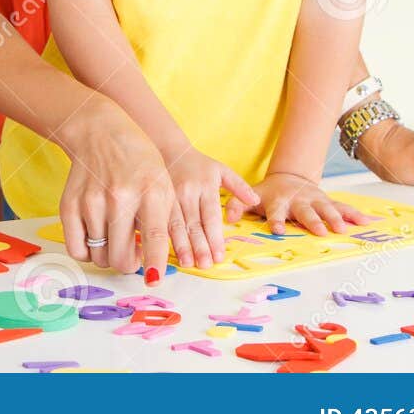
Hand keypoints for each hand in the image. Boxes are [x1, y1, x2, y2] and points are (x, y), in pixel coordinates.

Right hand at [57, 100, 175, 276]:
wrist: (101, 132)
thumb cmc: (139, 161)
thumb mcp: (163, 185)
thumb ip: (163, 223)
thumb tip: (154, 265)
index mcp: (150, 191)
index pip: (154, 239)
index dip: (153, 265)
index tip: (153, 280)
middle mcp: (119, 198)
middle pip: (121, 258)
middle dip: (131, 264)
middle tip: (135, 253)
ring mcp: (90, 201)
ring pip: (100, 257)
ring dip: (110, 255)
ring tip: (116, 238)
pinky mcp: (69, 204)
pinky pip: (77, 249)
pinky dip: (88, 252)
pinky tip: (98, 237)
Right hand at [161, 145, 258, 268]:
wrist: (168, 149)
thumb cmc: (199, 164)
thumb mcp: (222, 170)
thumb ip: (239, 186)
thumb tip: (255, 201)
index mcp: (205, 186)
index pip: (211, 216)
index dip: (215, 237)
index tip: (219, 255)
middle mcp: (187, 192)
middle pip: (194, 224)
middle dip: (199, 246)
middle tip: (205, 265)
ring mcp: (170, 197)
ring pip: (176, 225)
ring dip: (182, 246)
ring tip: (188, 263)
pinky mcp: (157, 201)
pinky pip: (162, 222)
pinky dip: (166, 238)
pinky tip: (167, 251)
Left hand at [227, 171, 374, 235]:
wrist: (289, 178)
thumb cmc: (269, 194)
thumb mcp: (252, 197)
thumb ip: (238, 205)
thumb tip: (227, 218)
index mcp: (278, 200)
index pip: (276, 212)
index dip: (276, 220)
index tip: (277, 230)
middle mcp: (298, 200)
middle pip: (305, 212)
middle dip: (312, 221)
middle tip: (320, 232)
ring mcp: (315, 200)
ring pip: (326, 209)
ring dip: (335, 218)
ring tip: (343, 229)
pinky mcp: (328, 201)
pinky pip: (343, 207)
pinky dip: (354, 214)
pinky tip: (366, 221)